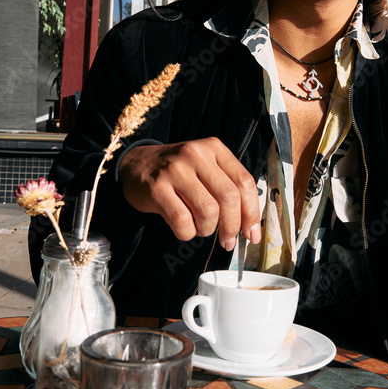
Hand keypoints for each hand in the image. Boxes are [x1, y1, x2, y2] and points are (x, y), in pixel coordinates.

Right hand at [119, 138, 260, 250]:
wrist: (136, 165)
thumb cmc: (178, 172)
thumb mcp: (205, 168)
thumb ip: (228, 188)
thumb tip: (248, 226)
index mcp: (214, 148)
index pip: (244, 182)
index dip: (252, 212)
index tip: (251, 233)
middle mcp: (196, 154)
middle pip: (228, 197)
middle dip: (232, 226)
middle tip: (227, 240)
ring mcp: (175, 170)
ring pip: (207, 211)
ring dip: (207, 229)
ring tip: (201, 228)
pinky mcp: (157, 187)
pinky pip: (182, 220)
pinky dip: (187, 232)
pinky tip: (184, 228)